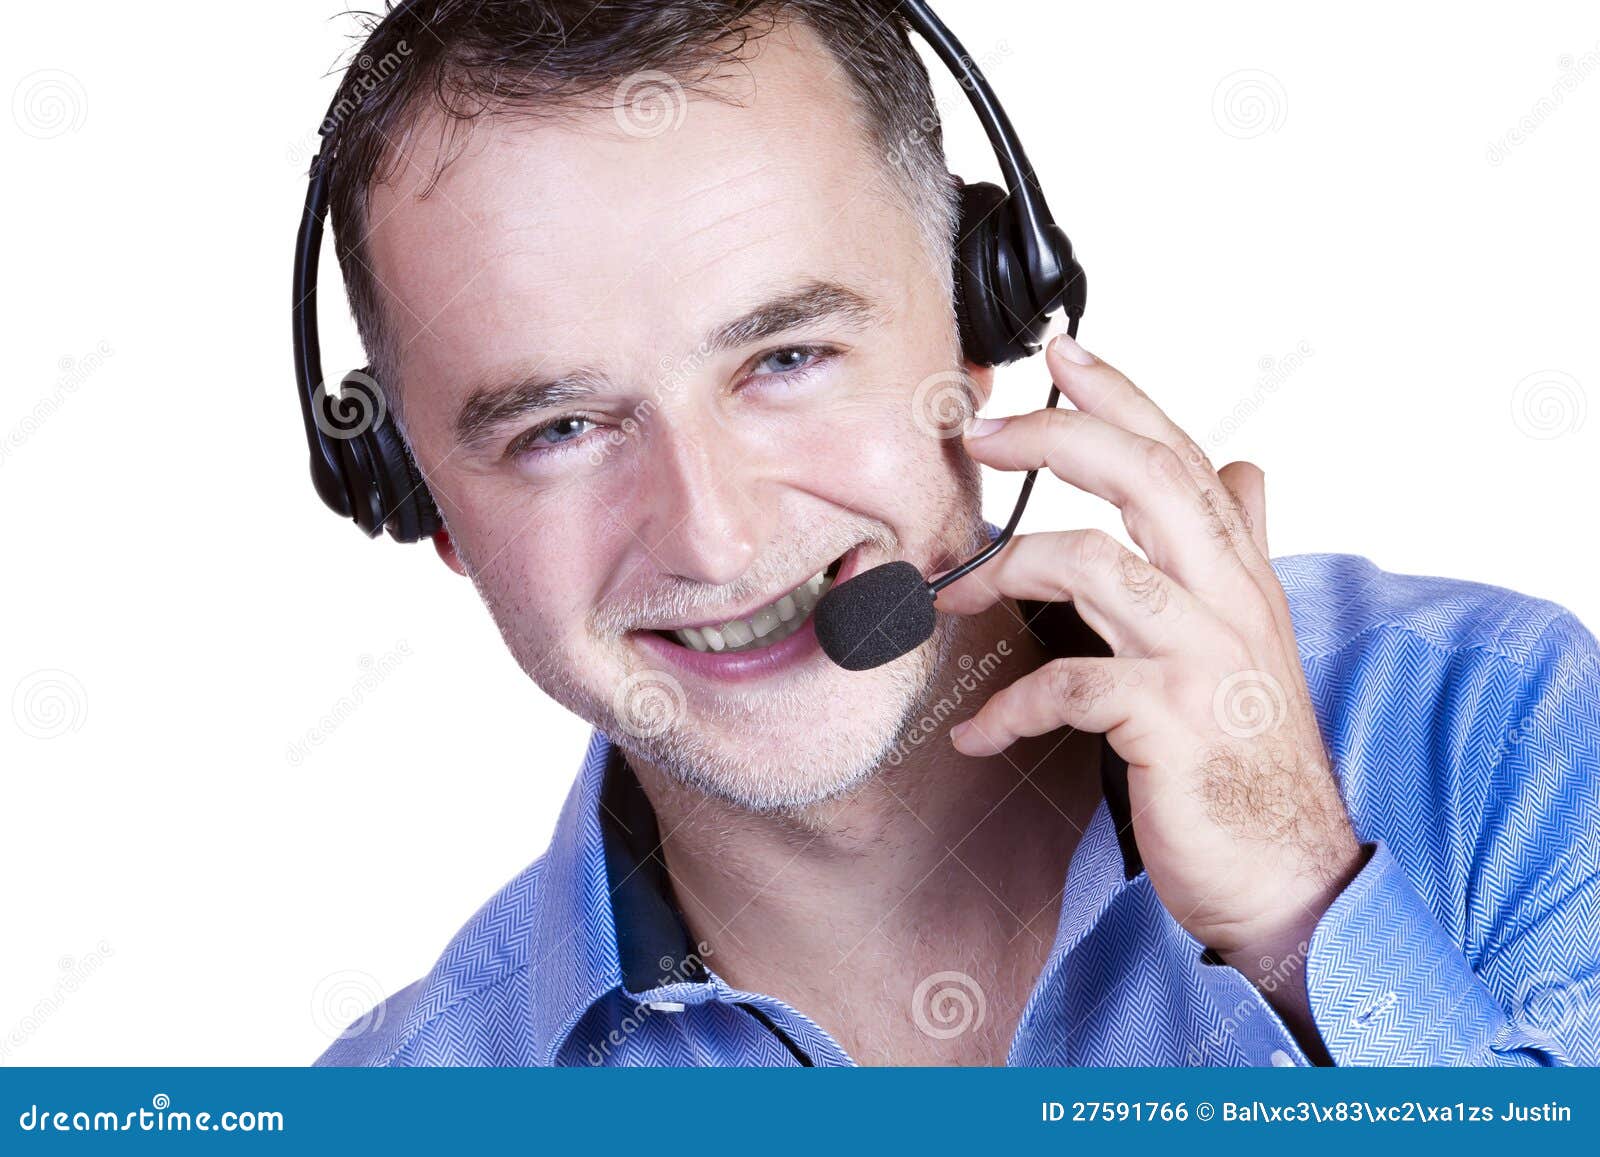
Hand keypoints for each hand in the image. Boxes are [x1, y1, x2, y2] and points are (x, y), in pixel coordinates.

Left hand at [936, 333, 1362, 1016]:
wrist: (1291, 876)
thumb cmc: (1250, 756)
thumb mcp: (1252, 639)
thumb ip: (1239, 550)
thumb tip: (1245, 467)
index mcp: (1239, 576)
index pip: (1183, 457)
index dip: (1125, 396)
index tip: (1063, 348)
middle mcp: (1231, 602)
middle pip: (1149, 480)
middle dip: (1061, 439)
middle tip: (983, 432)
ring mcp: (1204, 661)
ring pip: (1097, 566)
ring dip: (1007, 572)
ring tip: (951, 601)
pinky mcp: (1173, 726)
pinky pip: (1069, 686)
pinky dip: (1010, 709)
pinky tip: (979, 732)